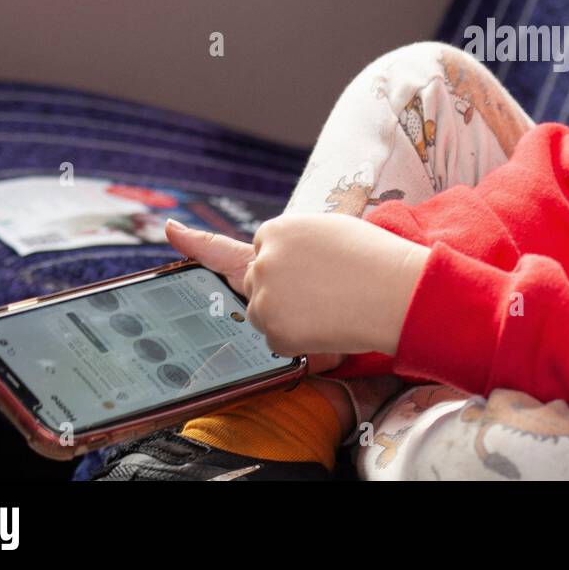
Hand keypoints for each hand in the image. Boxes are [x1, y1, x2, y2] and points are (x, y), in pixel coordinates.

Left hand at [164, 214, 429, 359]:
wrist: (397, 289)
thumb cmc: (375, 259)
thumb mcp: (332, 231)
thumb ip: (295, 245)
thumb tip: (272, 267)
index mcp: (278, 230)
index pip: (245, 243)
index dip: (211, 244)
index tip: (171, 231)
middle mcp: (262, 260)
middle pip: (256, 282)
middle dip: (281, 289)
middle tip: (324, 291)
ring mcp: (264, 295)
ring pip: (262, 312)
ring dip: (289, 314)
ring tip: (331, 305)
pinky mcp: (272, 328)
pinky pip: (276, 339)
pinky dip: (299, 339)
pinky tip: (326, 324)